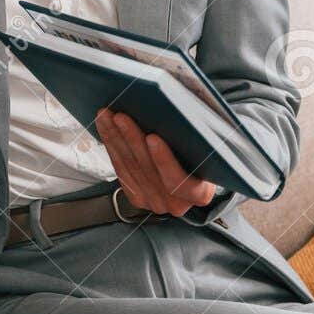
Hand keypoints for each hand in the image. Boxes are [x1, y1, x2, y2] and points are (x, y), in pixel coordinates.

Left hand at [94, 109, 216, 216]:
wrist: (195, 175)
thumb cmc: (205, 156)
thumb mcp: (208, 149)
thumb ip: (197, 138)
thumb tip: (175, 110)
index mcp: (199, 193)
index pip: (180, 181)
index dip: (164, 160)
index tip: (152, 137)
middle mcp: (176, 203)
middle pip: (148, 170)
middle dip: (132, 140)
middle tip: (121, 117)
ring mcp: (153, 202)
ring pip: (129, 167)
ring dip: (115, 138)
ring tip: (107, 116)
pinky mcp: (136, 197)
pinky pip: (119, 168)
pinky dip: (111, 144)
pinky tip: (105, 126)